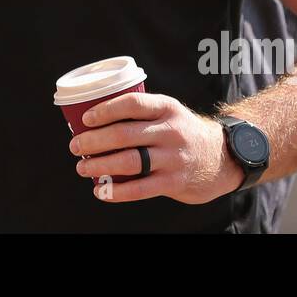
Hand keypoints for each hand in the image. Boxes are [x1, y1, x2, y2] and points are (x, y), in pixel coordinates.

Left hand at [67, 92, 245, 204]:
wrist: (221, 158)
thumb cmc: (181, 132)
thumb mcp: (168, 113)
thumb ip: (140, 115)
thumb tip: (93, 122)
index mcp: (166, 108)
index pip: (132, 104)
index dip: (105, 110)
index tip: (86, 118)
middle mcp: (170, 131)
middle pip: (124, 134)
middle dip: (93, 141)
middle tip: (75, 146)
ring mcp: (173, 157)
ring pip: (129, 161)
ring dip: (100, 165)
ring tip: (83, 167)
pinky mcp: (174, 182)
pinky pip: (141, 189)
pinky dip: (117, 191)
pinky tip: (101, 191)